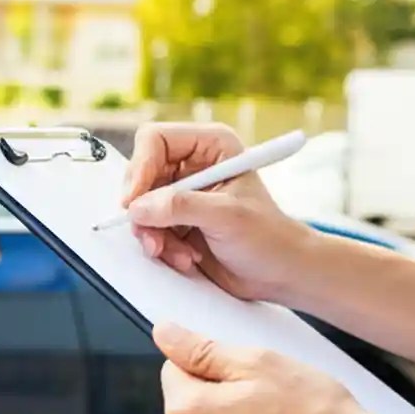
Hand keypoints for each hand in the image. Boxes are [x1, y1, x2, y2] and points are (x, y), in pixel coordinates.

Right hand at [123, 123, 316, 301]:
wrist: (279, 273)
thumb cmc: (270, 238)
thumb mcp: (227, 217)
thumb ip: (181, 207)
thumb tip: (139, 206)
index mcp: (211, 146)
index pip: (155, 140)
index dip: (140, 167)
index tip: (134, 199)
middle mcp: (193, 165)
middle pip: (141, 174)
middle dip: (145, 209)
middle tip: (153, 234)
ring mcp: (182, 194)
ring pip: (140, 205)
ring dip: (154, 234)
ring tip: (179, 252)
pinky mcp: (176, 220)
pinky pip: (147, 227)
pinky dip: (159, 246)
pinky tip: (185, 256)